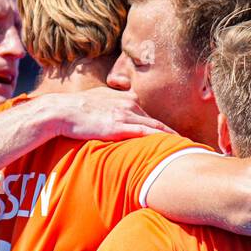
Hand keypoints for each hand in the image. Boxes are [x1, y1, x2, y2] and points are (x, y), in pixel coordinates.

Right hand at [43, 87, 173, 141]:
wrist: (61, 111)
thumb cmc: (75, 108)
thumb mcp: (97, 100)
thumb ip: (111, 103)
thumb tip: (117, 108)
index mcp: (125, 100)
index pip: (149, 116)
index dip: (162, 128)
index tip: (174, 138)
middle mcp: (129, 105)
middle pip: (157, 122)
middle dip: (173, 135)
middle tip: (188, 147)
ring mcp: (125, 115)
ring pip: (156, 128)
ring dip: (172, 139)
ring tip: (186, 150)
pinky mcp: (119, 126)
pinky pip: (146, 134)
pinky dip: (160, 140)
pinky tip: (171, 147)